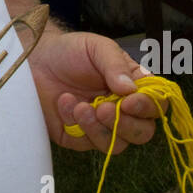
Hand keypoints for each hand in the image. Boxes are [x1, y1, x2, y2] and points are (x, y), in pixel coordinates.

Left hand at [30, 30, 165, 153]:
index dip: (147, 107)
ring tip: (80, 106)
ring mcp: (101, 126)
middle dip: (126, 125)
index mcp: (134, 87)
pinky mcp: (78, 137)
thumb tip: (131, 90)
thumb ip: (116, 66)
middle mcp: (122, 110)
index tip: (129, 101)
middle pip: (142, 133)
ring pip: (116, 145)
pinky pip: (86, 143)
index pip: (156, 105)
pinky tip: (64, 102)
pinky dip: (76, 124)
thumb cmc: (71, 51)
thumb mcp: (97, 48)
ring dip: (99, 128)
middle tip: (104, 109)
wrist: (36, 59)